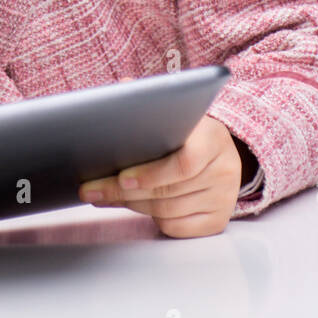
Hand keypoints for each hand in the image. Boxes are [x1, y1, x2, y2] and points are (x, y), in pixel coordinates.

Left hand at [77, 114, 243, 238]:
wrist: (220, 152)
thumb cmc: (188, 131)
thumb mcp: (175, 111)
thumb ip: (148, 100)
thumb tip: (122, 89)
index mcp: (214, 137)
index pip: (184, 162)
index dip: (150, 173)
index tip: (121, 177)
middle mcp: (225, 170)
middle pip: (169, 191)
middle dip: (124, 192)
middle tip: (91, 190)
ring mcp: (223, 198)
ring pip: (168, 211)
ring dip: (132, 204)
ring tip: (103, 195)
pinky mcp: (218, 221)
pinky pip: (176, 227)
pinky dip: (154, 218)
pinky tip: (136, 205)